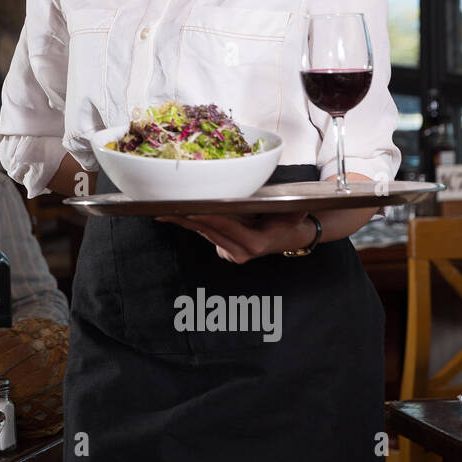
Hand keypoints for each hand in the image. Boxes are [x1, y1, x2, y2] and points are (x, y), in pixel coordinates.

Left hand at [155, 212, 313, 263]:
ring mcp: (230, 252)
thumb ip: (294, 212)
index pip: (227, 227)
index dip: (209, 218)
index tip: (191, 211)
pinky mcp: (223, 248)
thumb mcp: (293, 215)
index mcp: (255, 244)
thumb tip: (299, 208)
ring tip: (161, 212)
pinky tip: (172, 215)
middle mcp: (240, 252)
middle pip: (209, 231)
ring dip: (182, 222)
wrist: (290, 236)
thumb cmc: (290, 222)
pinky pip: (205, 233)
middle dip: (186, 219)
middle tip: (164, 208)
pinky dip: (190, 223)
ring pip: (203, 233)